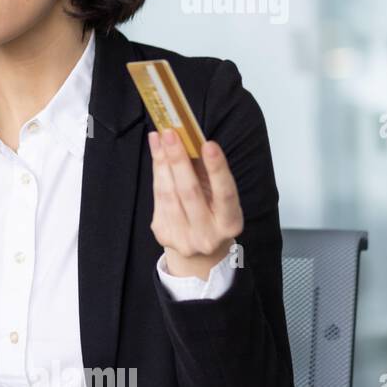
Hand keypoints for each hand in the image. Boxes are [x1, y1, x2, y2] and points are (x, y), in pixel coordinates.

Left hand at [147, 129, 242, 279]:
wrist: (199, 253)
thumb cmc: (213, 216)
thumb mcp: (220, 200)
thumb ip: (210, 176)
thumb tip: (192, 141)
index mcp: (229, 223)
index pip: (225, 193)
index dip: (217, 169)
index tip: (209, 144)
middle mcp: (207, 234)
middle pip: (189, 192)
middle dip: (179, 159)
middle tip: (171, 133)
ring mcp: (183, 237)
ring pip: (168, 193)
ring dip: (162, 161)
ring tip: (160, 137)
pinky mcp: (163, 234)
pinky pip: (158, 198)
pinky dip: (157, 172)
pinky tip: (157, 153)